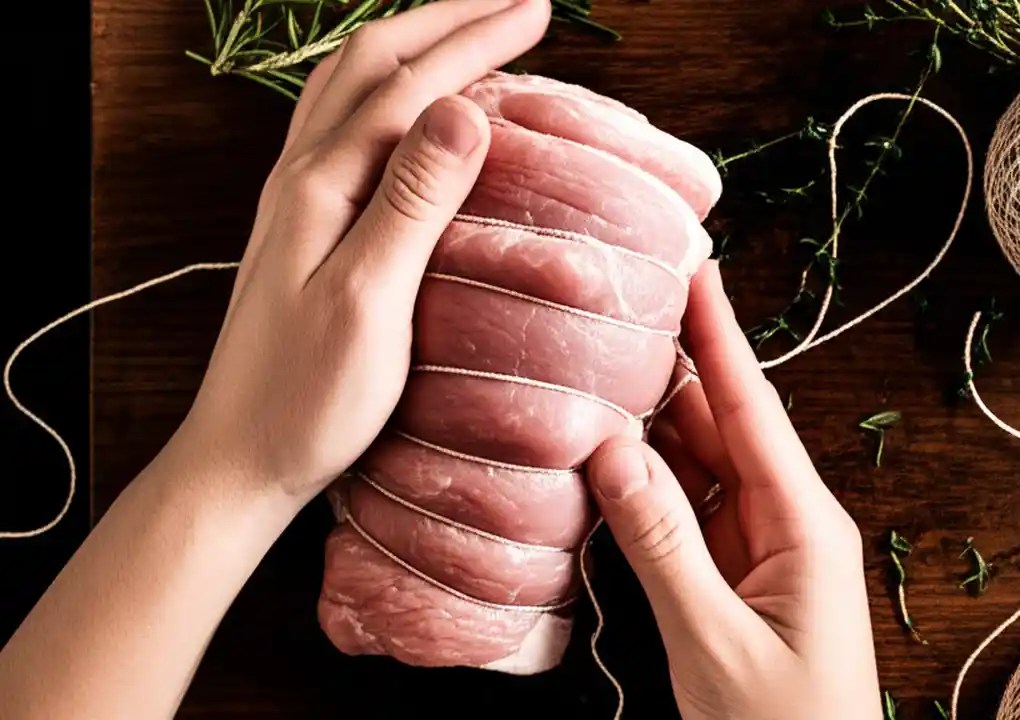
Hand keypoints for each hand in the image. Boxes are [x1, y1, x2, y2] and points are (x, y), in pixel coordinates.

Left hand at [169, 0, 551, 504]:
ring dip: (411, 44)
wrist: (241, 456)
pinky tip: (410, 108)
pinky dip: (387, 90)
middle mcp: (301, 175)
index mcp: (321, 185)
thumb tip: (464, 109)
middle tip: (513, 5)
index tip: (536, 12)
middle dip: (445, 21)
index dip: (475, 40)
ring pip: (349, 85)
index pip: (408, 85)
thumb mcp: (371, 301)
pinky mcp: (301, 226)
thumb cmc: (308, 397)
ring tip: (466, 32)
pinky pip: (343, 124)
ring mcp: (295, 197)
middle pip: (371, 62)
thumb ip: (412, 201)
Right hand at [586, 262, 880, 719]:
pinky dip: (646, 484)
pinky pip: (685, 511)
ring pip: (698, 465)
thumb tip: (612, 454)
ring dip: (652, 423)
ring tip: (602, 363)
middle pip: (720, 425)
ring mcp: (755, 549)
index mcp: (801, 523)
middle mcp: (782, 521)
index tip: (697, 266)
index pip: (751, 407)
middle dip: (675, 365)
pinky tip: (607, 455)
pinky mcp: (729, 578)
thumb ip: (664, 547)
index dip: (721, 334)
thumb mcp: (717, 644)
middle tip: (623, 303)